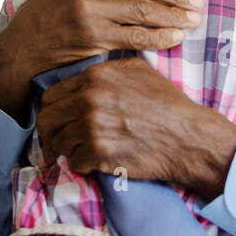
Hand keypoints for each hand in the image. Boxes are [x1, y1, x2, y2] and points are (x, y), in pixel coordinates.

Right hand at [0, 0, 203, 120]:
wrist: (21, 49)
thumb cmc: (50, 12)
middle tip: (198, 3)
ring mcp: (85, 8)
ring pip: (143, 9)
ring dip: (175, 15)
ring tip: (194, 20)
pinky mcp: (90, 36)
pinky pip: (136, 35)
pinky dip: (160, 36)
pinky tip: (176, 38)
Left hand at [35, 57, 235, 200]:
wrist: (188, 137)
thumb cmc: (168, 104)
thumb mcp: (140, 71)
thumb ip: (108, 70)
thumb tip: (84, 78)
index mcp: (95, 76)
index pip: (50, 95)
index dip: (53, 110)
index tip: (60, 121)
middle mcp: (89, 98)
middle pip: (47, 119)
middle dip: (52, 133)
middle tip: (60, 142)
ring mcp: (92, 125)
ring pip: (59, 142)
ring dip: (70, 150)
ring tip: (86, 151)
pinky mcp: (99, 151)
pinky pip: (75, 162)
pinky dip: (85, 165)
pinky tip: (99, 161)